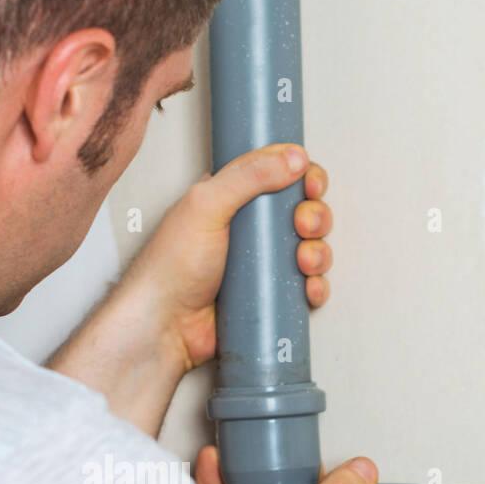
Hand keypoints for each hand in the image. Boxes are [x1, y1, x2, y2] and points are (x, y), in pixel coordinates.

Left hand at [119, 144, 333, 371]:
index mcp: (233, 199)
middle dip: (315, 216)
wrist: (166, 325)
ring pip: (310, 249)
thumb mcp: (205, 206)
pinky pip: (305, 288)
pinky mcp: (268, 295)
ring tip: (303, 261)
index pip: (281, 176)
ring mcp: (261, 263)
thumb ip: (248, 175)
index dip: (304, 177)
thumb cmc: (172, 268)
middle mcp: (250, 229)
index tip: (310, 183)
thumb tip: (292, 157)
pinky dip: (315, 287)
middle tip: (302, 225)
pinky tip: (308, 288)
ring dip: (319, 252)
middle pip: (303, 211)